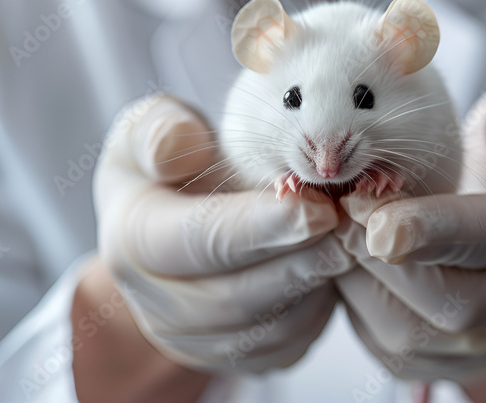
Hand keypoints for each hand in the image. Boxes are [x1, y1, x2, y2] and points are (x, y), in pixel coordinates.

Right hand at [94, 94, 354, 373]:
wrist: (163, 233)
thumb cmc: (166, 169)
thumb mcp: (147, 129)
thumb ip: (161, 128)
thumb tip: (180, 146)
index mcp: (132, 239)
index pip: (200, 239)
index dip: (262, 227)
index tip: (319, 209)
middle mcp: (156, 302)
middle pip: (240, 294)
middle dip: (304, 259)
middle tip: (353, 226)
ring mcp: (195, 340)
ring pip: (271, 325)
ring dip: (318, 284)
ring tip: (351, 239)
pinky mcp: (235, 357)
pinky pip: (287, 343)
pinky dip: (319, 308)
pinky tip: (335, 266)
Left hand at [333, 83, 485, 386]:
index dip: (433, 230)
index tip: (379, 222)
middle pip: (443, 296)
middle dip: (377, 251)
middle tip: (338, 202)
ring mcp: (469, 345)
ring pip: (399, 325)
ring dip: (353, 272)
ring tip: (332, 220)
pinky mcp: (421, 362)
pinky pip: (373, 336)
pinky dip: (345, 293)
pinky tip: (336, 250)